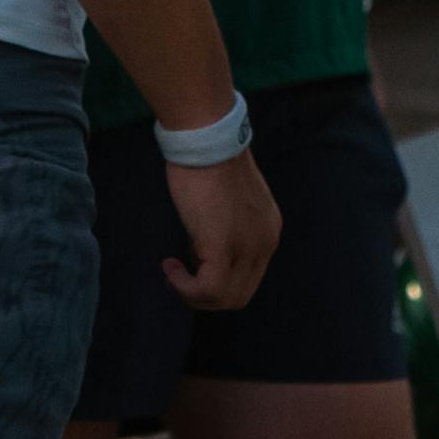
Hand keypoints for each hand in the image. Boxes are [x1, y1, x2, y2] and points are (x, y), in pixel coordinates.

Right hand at [160, 146, 282, 311]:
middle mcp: (265, 243)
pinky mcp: (224, 247)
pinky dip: (184, 287)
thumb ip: (226, 227)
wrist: (206, 140)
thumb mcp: (227, 202)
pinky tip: (170, 266)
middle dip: (205, 295)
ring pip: (225, 299)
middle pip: (239, 295)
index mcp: (268, 231)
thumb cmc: (209, 161)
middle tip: (179, 274)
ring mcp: (248, 247)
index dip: (217, 280)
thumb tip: (202, 253)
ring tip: (173, 270)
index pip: (248, 278)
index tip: (191, 262)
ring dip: (192, 293)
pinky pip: (208, 290)